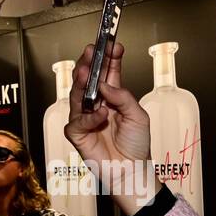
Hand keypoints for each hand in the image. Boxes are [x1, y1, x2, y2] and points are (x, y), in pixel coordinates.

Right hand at [64, 41, 157, 206]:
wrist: (131, 170)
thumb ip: (124, 97)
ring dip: (83, 81)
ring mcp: (85, 118)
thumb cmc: (136, 145)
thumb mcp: (139, 116)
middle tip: (93, 50)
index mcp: (113, 97)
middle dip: (90, 63)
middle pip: (89, 79)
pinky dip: (89, 117)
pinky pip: (77, 121)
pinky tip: (100, 114)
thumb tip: (105, 84)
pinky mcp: (77, 133)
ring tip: (88, 70)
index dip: (109, 58)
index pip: (109, 73)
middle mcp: (97, 104)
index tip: (112, 44)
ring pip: (77, 94)